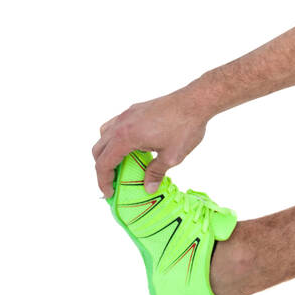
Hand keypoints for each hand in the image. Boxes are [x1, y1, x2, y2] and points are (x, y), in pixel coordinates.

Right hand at [92, 89, 209, 196]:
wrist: (195, 101)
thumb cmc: (185, 126)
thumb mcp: (171, 156)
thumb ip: (156, 172)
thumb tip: (148, 188)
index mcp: (125, 137)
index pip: (103, 163)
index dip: (103, 181)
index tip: (109, 193)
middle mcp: (121, 124)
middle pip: (99, 149)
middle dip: (103, 168)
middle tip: (113, 182)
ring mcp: (127, 114)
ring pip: (104, 135)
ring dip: (107, 151)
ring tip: (120, 164)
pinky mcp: (135, 109)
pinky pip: (116, 125)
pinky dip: (116, 138)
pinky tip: (132, 147)